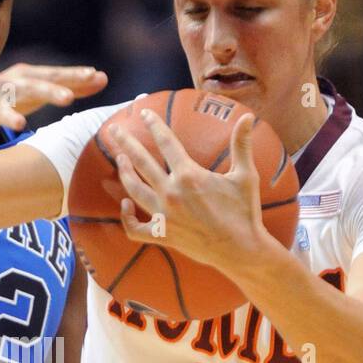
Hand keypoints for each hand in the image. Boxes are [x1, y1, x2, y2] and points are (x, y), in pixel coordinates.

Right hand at [0, 63, 107, 164]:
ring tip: (20, 125)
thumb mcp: (39, 91)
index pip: (51, 75)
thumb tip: (103, 78)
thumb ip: (70, 85)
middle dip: (47, 91)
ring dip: (8, 115)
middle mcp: (5, 85)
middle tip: (68, 98)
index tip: (92, 75)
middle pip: (29, 86)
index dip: (71, 75)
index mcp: (24, 77)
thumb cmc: (10, 98)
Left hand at [107, 109, 267, 271]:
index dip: (153, 124)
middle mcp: (171, 193)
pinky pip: (135, 228)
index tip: (144, 113)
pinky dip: (127, 217)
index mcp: (189, 175)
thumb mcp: (245, 175)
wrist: (240, 250)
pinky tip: (125, 204)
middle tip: (114, 129)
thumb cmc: (244, 212)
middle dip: (125, 142)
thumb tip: (247, 117)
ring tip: (120, 159)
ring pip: (134, 190)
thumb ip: (241, 145)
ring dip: (124, 173)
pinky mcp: (162, 235)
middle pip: (141, 162)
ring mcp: (164, 215)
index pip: (166, 142)